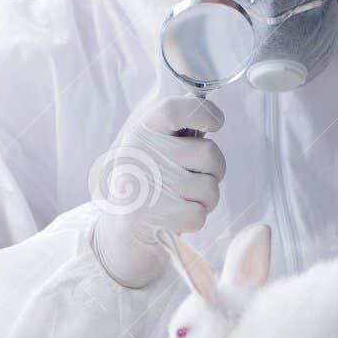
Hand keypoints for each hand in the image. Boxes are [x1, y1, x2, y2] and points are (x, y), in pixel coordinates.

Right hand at [89, 95, 225, 286]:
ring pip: (209, 188)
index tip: (216, 124)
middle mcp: (141, 151)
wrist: (121, 229)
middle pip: (209, 153)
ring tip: (184, 198)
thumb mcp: (155, 146)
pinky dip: (195, 219)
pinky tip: (177, 216)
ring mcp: (145, 183)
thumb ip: (179, 128)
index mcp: (144, 129)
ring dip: (206, 198)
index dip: (204, 113)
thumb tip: (207, 108)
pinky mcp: (151, 214)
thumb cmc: (150, 180)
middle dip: (215, 170)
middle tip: (196, 177)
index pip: (175, 109)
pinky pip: (199, 214)